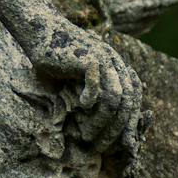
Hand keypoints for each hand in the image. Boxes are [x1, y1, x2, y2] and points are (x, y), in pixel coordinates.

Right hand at [18, 13, 141, 152]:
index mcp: (118, 66)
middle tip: (101, 146)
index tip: (122, 144)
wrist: (43, 30)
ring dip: (102, 122)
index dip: (131, 123)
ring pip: (114, 99)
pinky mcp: (89, 59)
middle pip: (127, 103)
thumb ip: (97, 90)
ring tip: (88, 135)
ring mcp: (105, 59)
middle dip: (117, 129)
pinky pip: (97, 86)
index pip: (134, 98)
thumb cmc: (59, 57)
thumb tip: (104, 119)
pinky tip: (80, 107)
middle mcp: (116, 62)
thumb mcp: (82, 75)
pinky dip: (90, 100)